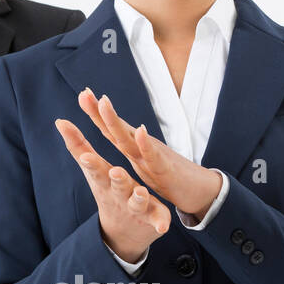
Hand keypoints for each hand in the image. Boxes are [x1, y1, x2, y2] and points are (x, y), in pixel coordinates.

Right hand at [55, 117, 169, 263]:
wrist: (121, 229)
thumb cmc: (105, 188)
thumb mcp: (92, 169)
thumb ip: (77, 145)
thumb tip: (59, 121)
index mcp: (105, 180)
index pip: (96, 169)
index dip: (91, 163)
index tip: (87, 157)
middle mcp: (119, 193)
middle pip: (118, 185)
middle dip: (118, 179)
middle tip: (116, 171)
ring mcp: (135, 207)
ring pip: (137, 202)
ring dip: (138, 198)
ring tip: (141, 192)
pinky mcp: (152, 216)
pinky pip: (157, 219)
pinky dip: (159, 222)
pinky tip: (163, 227)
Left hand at [76, 88, 222, 220]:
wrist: (201, 190)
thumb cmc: (170, 174)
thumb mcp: (143, 161)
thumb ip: (130, 146)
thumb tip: (114, 130)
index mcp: (134, 148)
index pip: (111, 129)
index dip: (95, 113)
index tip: (82, 95)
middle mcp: (141, 148)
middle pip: (116, 128)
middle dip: (99, 111)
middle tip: (84, 94)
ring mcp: (153, 156)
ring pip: (130, 138)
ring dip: (115, 121)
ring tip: (103, 102)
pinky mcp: (165, 170)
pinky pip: (154, 156)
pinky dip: (146, 144)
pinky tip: (140, 131)